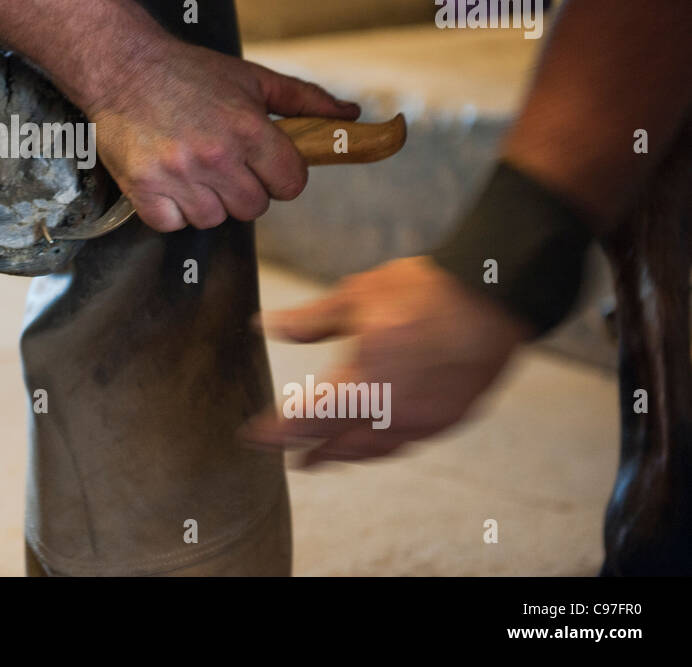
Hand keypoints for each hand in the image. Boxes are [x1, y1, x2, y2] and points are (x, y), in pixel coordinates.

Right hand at [85, 38, 359, 230]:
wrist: (123, 67)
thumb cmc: (188, 72)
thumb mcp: (253, 78)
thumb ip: (305, 100)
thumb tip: (351, 116)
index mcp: (248, 128)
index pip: (290, 184)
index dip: (281, 175)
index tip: (264, 163)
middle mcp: (215, 156)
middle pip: (254, 208)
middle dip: (245, 189)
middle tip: (224, 163)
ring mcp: (177, 175)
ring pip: (214, 219)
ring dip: (208, 200)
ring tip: (192, 166)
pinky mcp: (144, 189)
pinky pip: (174, 224)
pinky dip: (172, 209)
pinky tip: (169, 179)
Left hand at [237, 256, 533, 466]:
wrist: (495, 297)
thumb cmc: (427, 291)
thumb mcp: (357, 295)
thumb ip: (309, 320)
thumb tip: (265, 326)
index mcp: (365, 382)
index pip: (305, 421)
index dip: (275, 433)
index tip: (252, 436)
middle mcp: (393, 411)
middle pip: (336, 445)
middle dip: (304, 450)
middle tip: (279, 452)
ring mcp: (424, 420)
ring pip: (371, 451)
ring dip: (341, 455)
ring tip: (319, 457)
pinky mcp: (448, 419)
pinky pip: (401, 444)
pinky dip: (375, 446)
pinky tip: (367, 441)